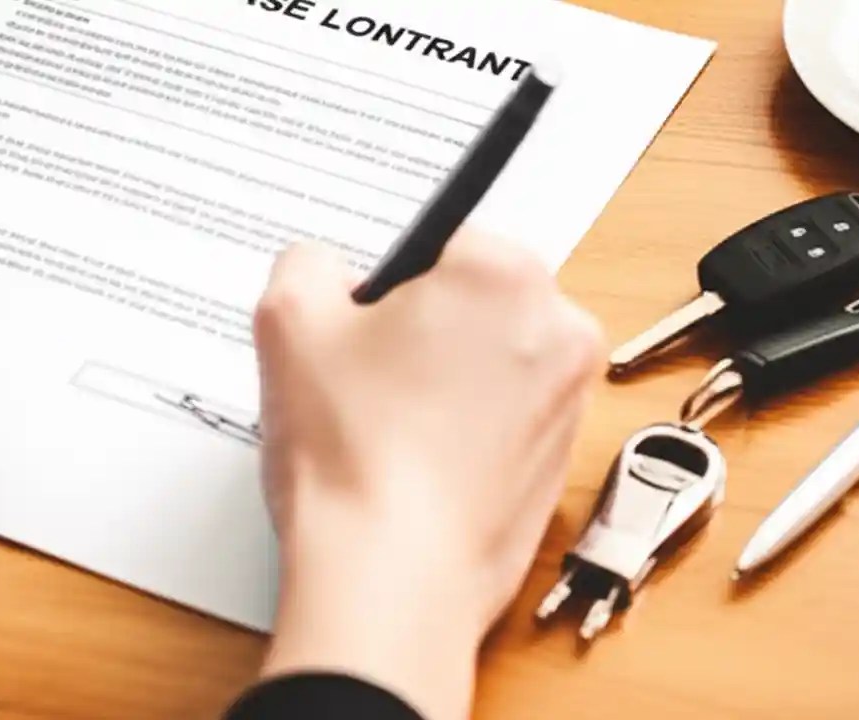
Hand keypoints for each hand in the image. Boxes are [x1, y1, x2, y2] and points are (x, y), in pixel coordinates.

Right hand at [253, 231, 603, 719]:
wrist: (392, 580)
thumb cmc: (351, 454)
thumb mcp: (288, 321)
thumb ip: (307, 263)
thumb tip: (329, 272)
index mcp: (504, 273)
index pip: (443, 241)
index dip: (391, 285)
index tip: (366, 325)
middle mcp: (560, 329)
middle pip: (477, 301)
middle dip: (426, 329)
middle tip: (369, 381)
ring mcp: (570, 402)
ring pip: (493, 362)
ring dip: (448, 381)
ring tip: (389, 431)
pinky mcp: (562, 464)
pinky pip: (508, 421)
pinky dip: (469, 432)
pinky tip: (418, 466)